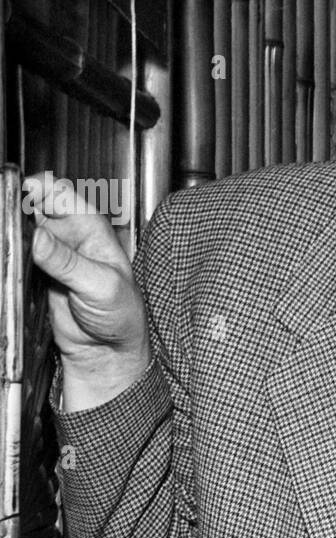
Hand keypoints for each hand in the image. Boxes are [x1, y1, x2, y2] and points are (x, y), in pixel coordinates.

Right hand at [23, 172, 151, 409]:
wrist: (108, 350)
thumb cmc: (121, 315)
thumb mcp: (99, 284)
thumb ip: (67, 262)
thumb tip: (40, 239)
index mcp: (91, 229)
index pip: (60, 194)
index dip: (38, 187)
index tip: (20, 191)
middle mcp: (70, 236)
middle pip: (35, 208)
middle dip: (19, 207)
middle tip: (7, 215)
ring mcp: (51, 255)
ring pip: (23, 231)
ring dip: (11, 230)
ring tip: (6, 238)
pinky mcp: (37, 275)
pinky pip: (17, 256)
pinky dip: (9, 254)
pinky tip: (6, 256)